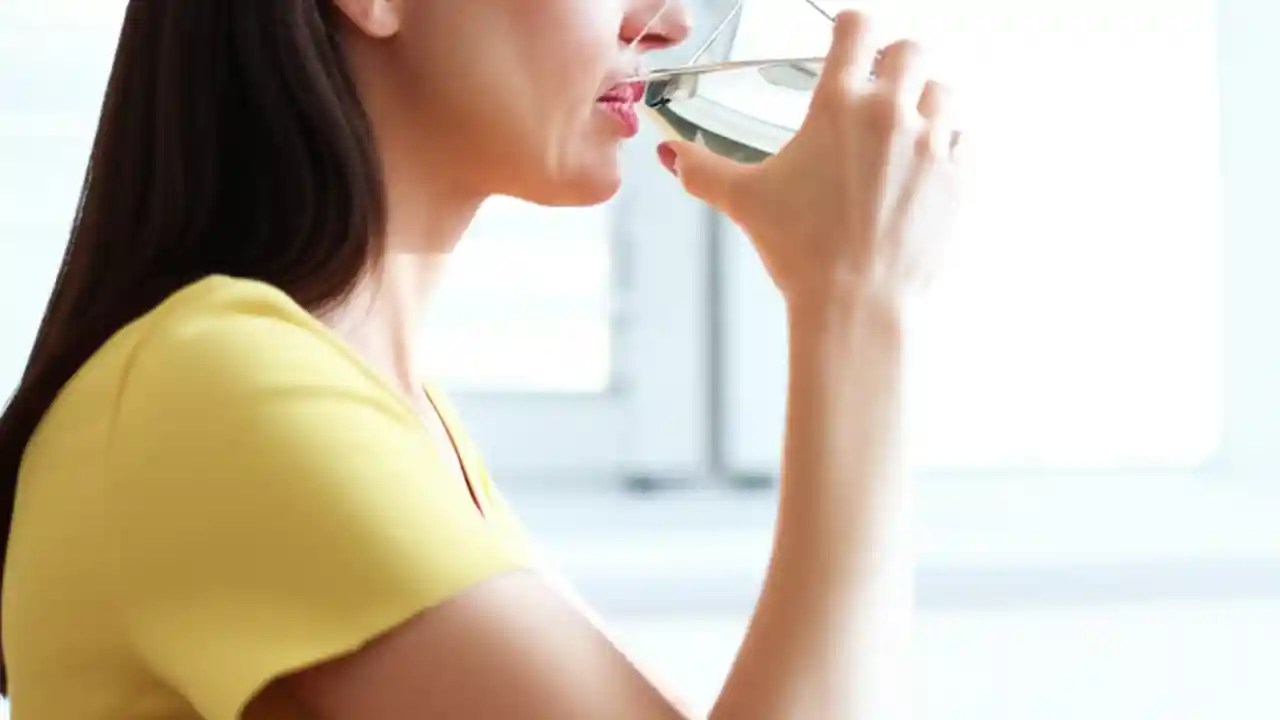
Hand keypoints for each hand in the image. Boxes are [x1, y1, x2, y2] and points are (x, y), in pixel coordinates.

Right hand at [660, 10, 964, 312]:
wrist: (856, 303)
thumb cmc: (802, 250)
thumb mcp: (744, 202)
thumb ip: (704, 170)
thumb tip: (672, 156)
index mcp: (839, 106)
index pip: (857, 29)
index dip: (852, 26)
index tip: (849, 36)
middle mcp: (891, 114)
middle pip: (912, 51)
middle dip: (894, 61)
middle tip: (878, 85)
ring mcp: (932, 145)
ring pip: (944, 92)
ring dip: (925, 101)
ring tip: (904, 128)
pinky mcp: (958, 180)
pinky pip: (965, 141)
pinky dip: (949, 146)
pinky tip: (925, 166)